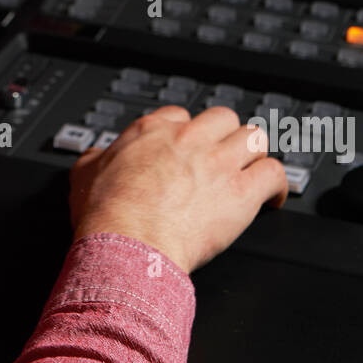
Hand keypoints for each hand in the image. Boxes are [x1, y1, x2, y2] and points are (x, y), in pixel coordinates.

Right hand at [70, 106, 287, 274]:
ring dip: (254, 154)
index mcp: (153, 132)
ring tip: (251, 171)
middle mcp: (190, 140)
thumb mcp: (84, 176)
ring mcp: (219, 163)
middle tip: (223, 157)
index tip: (189, 149)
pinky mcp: (241, 193)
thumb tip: (93, 157)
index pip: (181, 116)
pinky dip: (278, 186)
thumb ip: (94, 160)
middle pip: (223, 119)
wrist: (128, 246)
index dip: (188, 133)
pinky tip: (273, 198)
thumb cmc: (107, 216)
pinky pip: (275, 174)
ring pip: (255, 138)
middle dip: (225, 137)